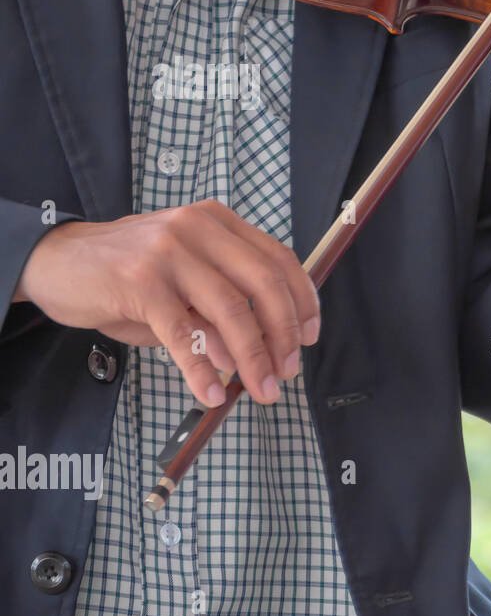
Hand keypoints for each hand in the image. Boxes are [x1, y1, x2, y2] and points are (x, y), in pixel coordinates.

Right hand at [15, 199, 319, 407]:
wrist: (56, 262)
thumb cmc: (127, 276)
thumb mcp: (184, 283)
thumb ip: (221, 309)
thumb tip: (259, 352)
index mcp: (217, 222)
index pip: (278, 258)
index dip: (302, 300)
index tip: (310, 336)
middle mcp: (197, 228)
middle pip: (263, 283)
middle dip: (283, 334)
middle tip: (289, 372)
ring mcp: (168, 252)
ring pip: (230, 310)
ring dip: (252, 357)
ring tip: (262, 390)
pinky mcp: (139, 282)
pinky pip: (183, 333)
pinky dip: (202, 368)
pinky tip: (211, 393)